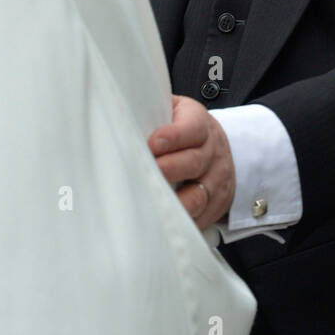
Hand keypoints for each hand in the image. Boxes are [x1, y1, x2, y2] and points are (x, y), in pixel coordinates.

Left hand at [149, 95, 235, 229]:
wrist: (218, 146)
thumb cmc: (183, 128)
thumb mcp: (174, 110)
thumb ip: (153, 110)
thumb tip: (116, 112)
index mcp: (200, 124)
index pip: (191, 129)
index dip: (173, 136)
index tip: (152, 143)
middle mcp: (212, 152)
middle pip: (193, 163)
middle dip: (168, 170)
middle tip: (143, 175)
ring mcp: (216, 180)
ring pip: (198, 196)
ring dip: (175, 203)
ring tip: (150, 206)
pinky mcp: (217, 204)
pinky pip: (201, 218)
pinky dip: (182, 223)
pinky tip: (161, 224)